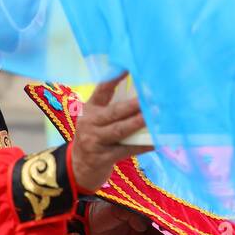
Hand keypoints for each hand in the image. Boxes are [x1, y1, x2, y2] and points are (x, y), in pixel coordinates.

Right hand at [68, 75, 152, 192]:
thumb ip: (113, 107)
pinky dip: (142, 145)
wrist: (79, 168)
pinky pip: (126, 150)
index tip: (127, 67)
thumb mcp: (96, 119)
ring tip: (152, 117)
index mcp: (90, 109)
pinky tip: (155, 141)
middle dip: (133, 105)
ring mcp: (95, 142)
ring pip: (120, 130)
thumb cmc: (95, 137)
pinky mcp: (103, 158)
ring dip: (138, 123)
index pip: (102, 90)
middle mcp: (90, 123)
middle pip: (114, 112)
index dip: (114, 78)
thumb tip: (144, 94)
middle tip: (151, 98)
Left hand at [86, 201, 165, 234]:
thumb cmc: (102, 212)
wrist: (87, 227)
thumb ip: (133, 215)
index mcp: (141, 210)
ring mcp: (138, 234)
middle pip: (160, 233)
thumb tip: (143, 227)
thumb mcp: (117, 208)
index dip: (163, 222)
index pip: (159, 215)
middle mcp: (143, 222)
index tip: (158, 226)